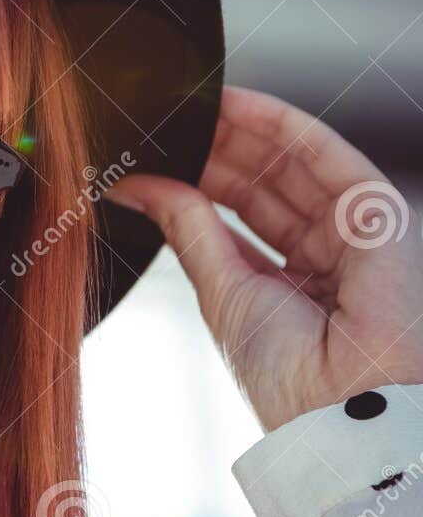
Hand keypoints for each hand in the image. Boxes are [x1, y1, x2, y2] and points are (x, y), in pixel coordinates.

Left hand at [105, 85, 422, 432]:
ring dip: (240, 129)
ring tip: (186, 105)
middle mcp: (325, 254)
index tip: (156, 153)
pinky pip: (327, 156)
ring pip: (291, 163)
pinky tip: (237, 104)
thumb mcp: (221, 289)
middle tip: (162, 120)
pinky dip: (282, 126)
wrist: (339, 411)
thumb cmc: (290, 377)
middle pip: (265, 184)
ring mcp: (354, 232)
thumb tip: (137, 187)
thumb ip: (187, 228)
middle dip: (215, 148)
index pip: (242, 214)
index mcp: (289, 283)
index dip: (202, 178)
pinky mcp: (379, 213)